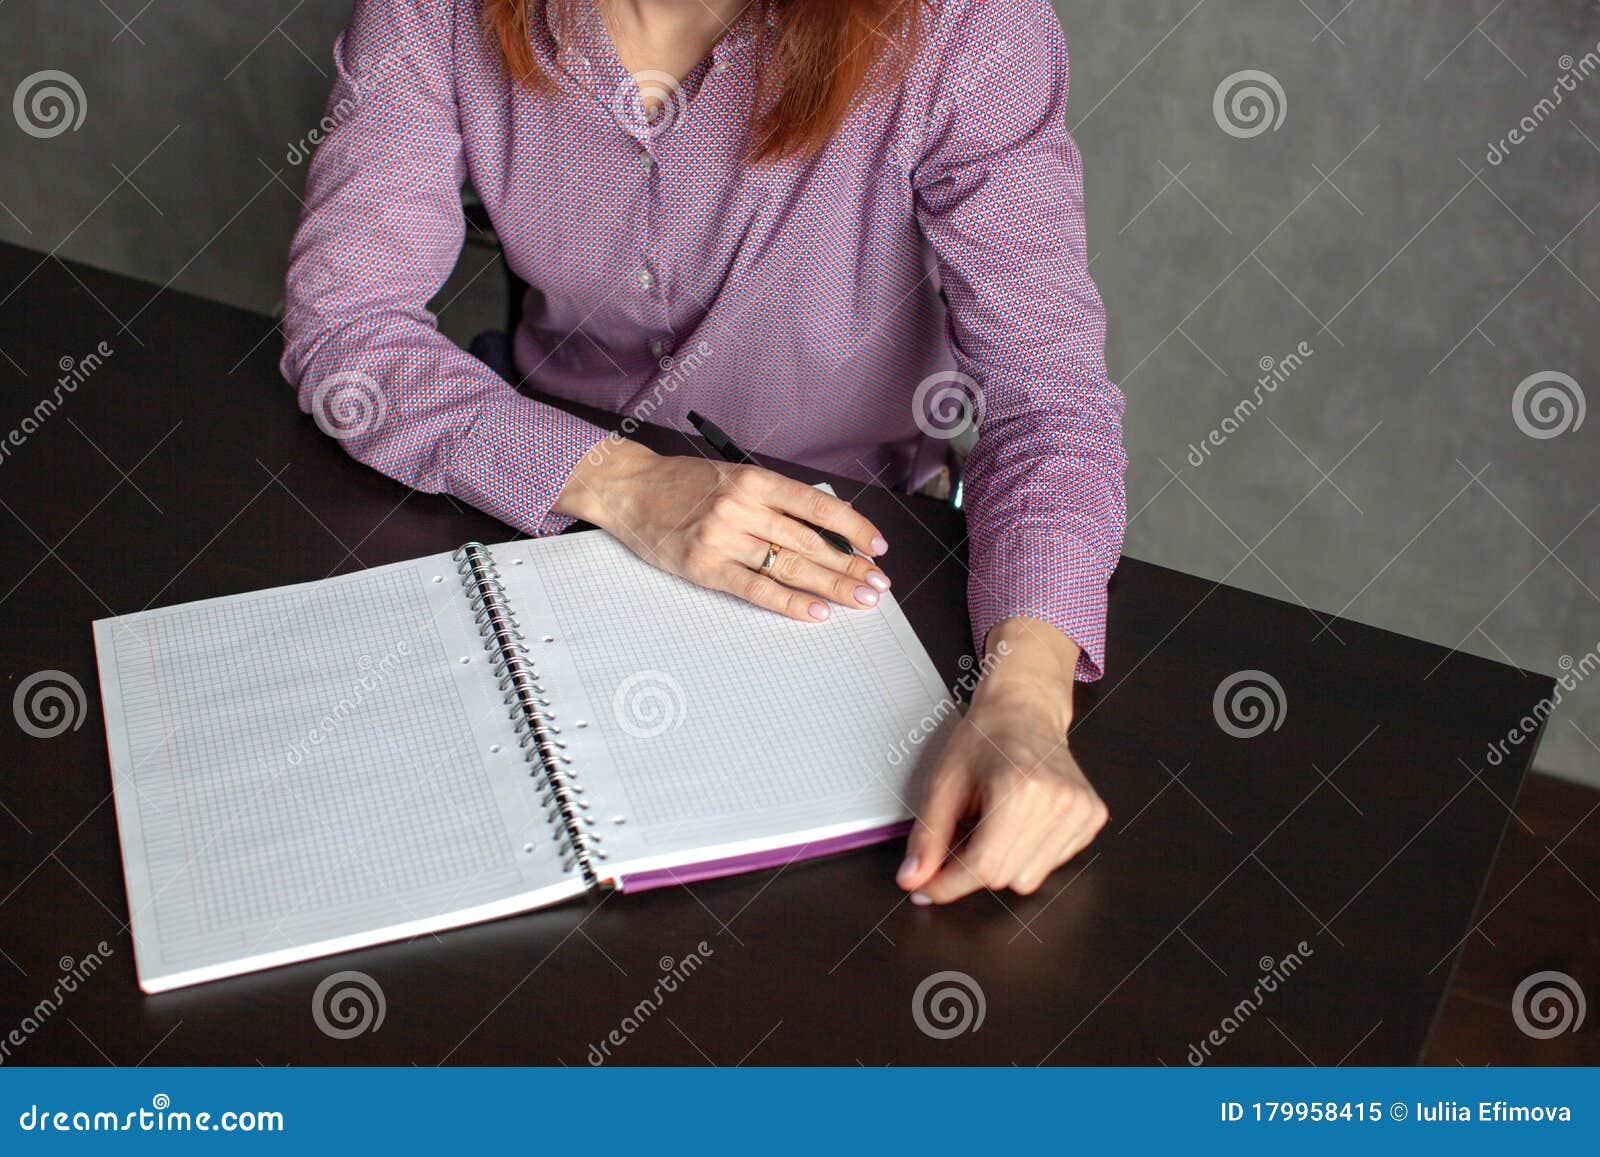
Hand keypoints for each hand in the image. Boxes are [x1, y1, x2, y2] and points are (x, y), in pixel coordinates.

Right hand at [554, 438, 891, 621]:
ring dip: (831, 586)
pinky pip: (756, 589)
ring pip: (790, 565)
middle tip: (878, 585)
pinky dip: (789, 602)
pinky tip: (816, 612)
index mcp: (754, 480)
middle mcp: (742, 507)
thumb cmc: (684, 485)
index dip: (854, 528)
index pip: (817, 506)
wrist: (630, 489)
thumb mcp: (733, 476)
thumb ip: (773, 500)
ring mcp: (723, 538)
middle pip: (810, 541)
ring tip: (860, 599)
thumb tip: (824, 531)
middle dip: (850, 566)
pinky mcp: (705, 566)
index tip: (877, 547)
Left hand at [897, 619, 1107, 902]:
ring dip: (1002, 863)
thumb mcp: (943, 782)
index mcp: (1020, 789)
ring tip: (994, 822)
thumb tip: (912, 879)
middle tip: (961, 836)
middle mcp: (1058, 802)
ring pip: (1028, 879)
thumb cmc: (984, 738)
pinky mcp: (1092, 818)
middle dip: (972, 869)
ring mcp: (1081, 811)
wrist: (1026, 709)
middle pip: (1003, 878)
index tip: (925, 889)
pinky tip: (1020, 821)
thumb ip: (927, 836)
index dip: (947, 884)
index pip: (982, 867)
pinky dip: (1027, 854)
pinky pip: (1051, 865)